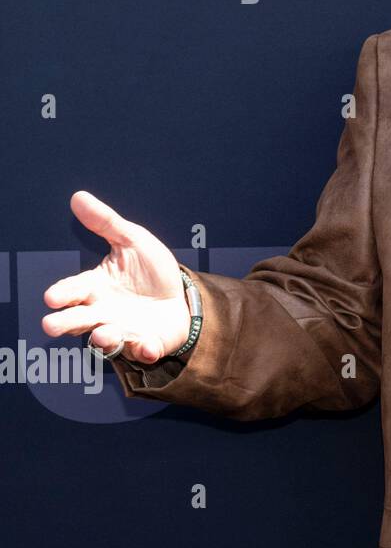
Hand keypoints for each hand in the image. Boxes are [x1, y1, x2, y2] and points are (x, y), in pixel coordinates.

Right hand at [42, 191, 192, 364]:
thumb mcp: (133, 240)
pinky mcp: (145, 344)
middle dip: (64, 323)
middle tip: (51, 324)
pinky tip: (147, 345)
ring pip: (106, 339)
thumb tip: (78, 196)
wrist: (181, 296)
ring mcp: (123, 330)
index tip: (53, 296)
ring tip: (102, 333)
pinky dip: (143, 349)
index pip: (73, 290)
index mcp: (95, 287)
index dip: (62, 293)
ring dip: (103, 338)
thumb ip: (106, 223)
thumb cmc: (149, 270)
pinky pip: (142, 351)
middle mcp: (103, 312)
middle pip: (78, 320)